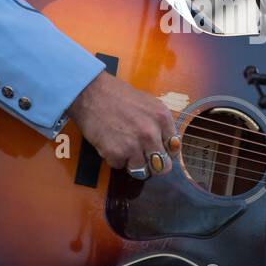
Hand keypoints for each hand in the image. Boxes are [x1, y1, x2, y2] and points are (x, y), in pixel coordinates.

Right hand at [66, 70, 180, 176]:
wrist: (90, 93)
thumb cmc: (117, 96)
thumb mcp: (149, 104)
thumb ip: (160, 124)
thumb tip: (168, 146)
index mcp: (162, 118)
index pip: (174, 149)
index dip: (165, 151)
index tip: (157, 150)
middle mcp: (151, 133)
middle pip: (163, 167)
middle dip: (153, 165)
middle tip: (143, 158)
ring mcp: (134, 145)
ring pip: (142, 171)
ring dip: (133, 164)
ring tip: (124, 149)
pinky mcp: (116, 153)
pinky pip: (120, 166)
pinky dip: (114, 159)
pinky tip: (110, 144)